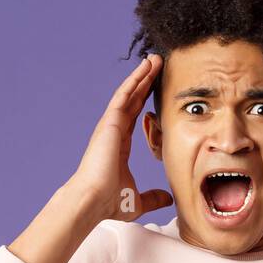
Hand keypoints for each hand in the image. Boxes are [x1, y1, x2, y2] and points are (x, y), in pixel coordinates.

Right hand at [68, 54, 172, 224]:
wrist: (93, 201)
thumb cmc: (109, 202)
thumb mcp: (138, 200)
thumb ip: (153, 197)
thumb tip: (168, 198)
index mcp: (119, 146)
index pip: (135, 116)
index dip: (144, 101)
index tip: (155, 89)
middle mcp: (114, 131)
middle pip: (132, 100)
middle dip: (145, 82)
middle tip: (158, 65)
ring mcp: (110, 125)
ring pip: (128, 93)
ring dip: (141, 76)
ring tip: (155, 60)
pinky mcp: (110, 122)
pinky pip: (124, 96)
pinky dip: (134, 80)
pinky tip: (145, 68)